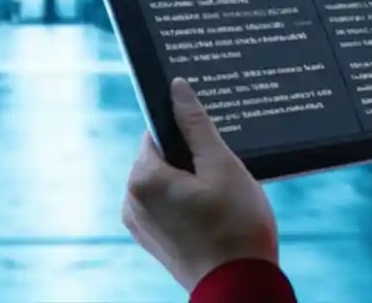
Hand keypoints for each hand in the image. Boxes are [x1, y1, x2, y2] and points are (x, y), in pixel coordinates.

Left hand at [122, 78, 278, 291]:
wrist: (240, 287)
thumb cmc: (236, 226)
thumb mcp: (222, 165)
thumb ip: (196, 124)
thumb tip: (177, 88)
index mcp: (143, 177)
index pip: (157, 131)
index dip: (186, 129)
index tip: (212, 139)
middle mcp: (131, 199)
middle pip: (160, 156)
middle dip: (189, 156)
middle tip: (223, 170)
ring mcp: (139, 223)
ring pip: (163, 180)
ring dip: (189, 179)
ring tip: (220, 195)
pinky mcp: (151, 240)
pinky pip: (164, 204)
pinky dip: (184, 200)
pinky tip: (212, 211)